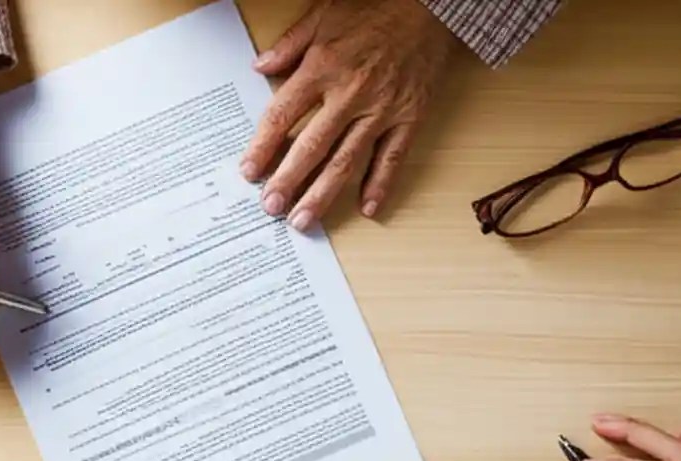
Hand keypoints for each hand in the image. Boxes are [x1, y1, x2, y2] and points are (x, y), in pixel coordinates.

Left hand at [241, 0, 452, 228]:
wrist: (430, 5)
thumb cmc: (375, 9)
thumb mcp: (322, 15)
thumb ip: (289, 45)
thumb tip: (259, 66)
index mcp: (323, 68)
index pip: (283, 115)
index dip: (263, 146)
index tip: (249, 171)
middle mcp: (350, 93)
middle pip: (312, 146)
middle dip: (288, 181)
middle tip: (270, 207)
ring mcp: (382, 109)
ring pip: (347, 159)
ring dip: (323, 193)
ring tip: (304, 219)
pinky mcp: (410, 116)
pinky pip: (393, 156)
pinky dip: (381, 184)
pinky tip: (367, 208)